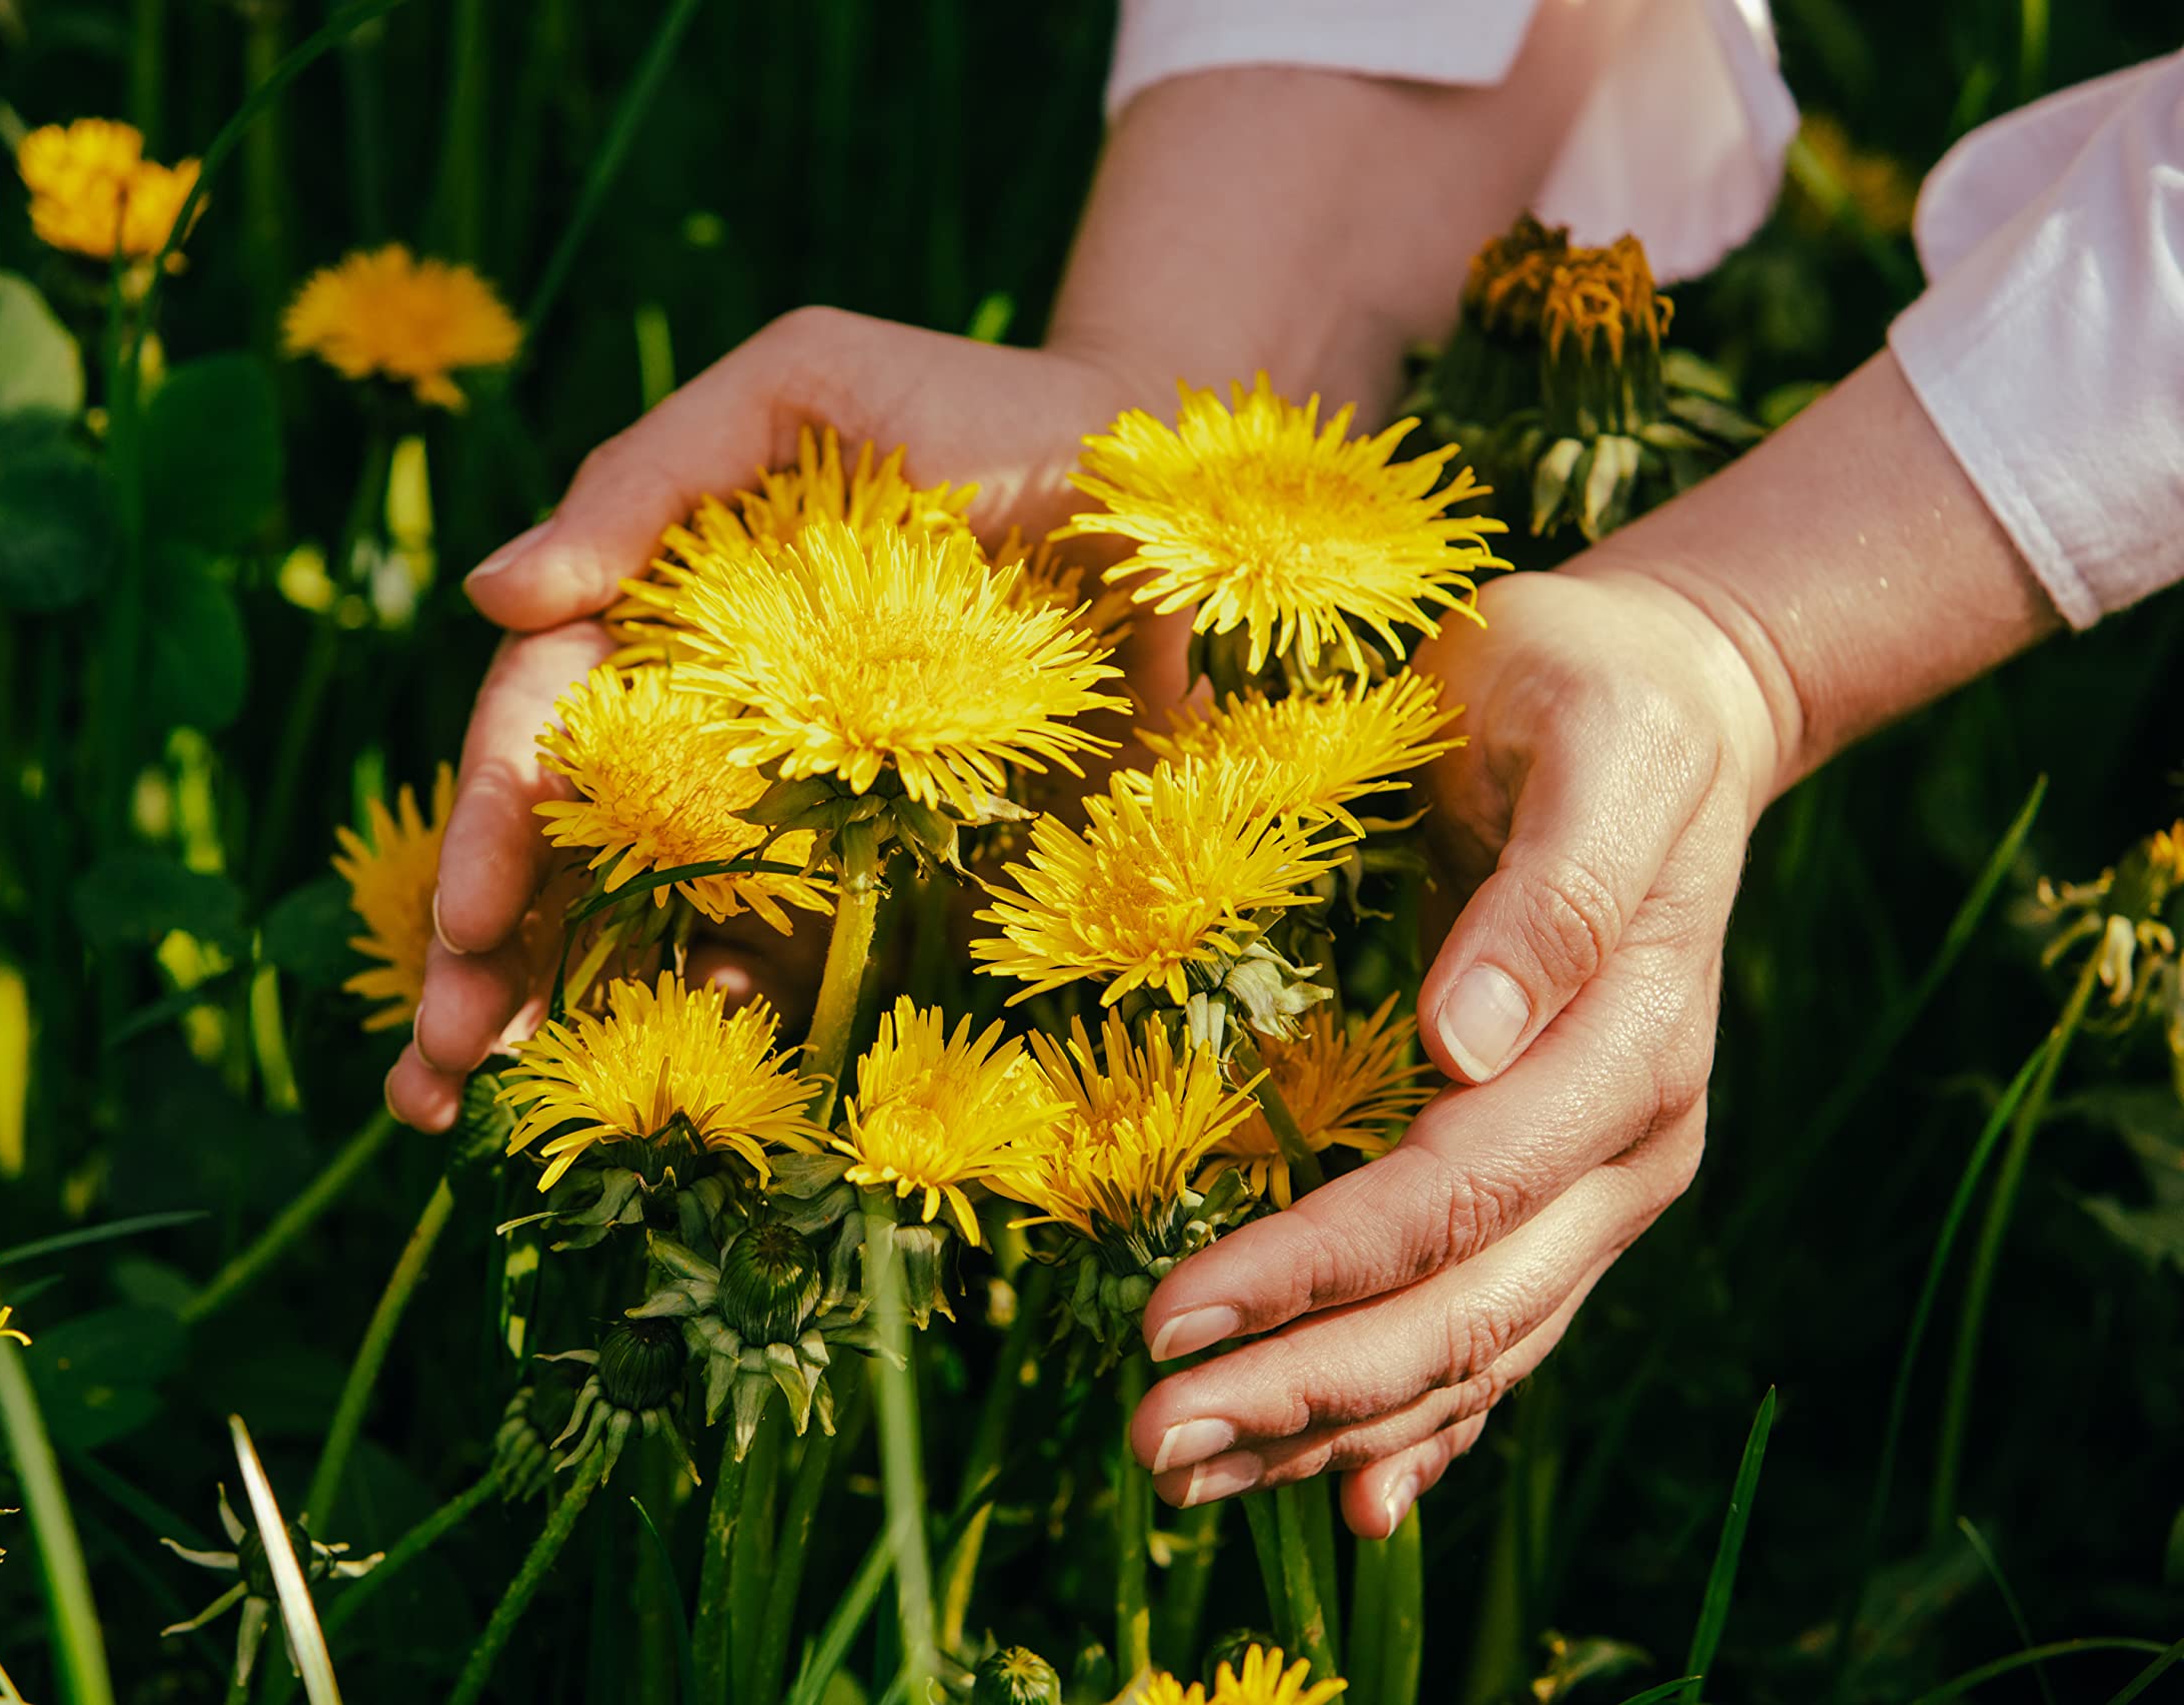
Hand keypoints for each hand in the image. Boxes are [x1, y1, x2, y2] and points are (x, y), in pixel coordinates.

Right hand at [385, 308, 1158, 1131]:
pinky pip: (795, 960)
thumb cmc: (969, 409)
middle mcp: (702, 730)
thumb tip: (494, 596)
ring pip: (646, 926)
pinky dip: (724, 1020)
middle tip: (431, 1068)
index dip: (489, 827)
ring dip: (555, 1020)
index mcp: (654, 626)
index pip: (538, 733)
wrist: (1158, 478)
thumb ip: (649, 476)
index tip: (459, 923)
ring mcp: (794, 812)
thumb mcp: (798, 388)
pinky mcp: (894, 869)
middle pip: (562, 855)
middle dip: (481, 961)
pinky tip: (675, 1083)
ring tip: (463, 1109)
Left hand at [1128, 566, 1785, 1534]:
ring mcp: (1603, 1182)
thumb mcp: (1587, 742)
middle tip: (1151, 1446)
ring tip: (1190, 1482)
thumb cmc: (1596, 691)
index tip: (1172, 1315)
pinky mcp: (1563, 1186)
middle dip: (1303, 1390)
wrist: (1676, 699)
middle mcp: (1628, 1145)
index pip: (1454, 1194)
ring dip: (1332, 1426)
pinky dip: (1425, 1424)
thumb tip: (1471, 1043)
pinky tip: (1351, 1498)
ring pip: (1472, 1347)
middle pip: (1461, 1310)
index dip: (1314, 1267)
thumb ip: (1548, 891)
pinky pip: (1498, 1331)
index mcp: (1631, 1046)